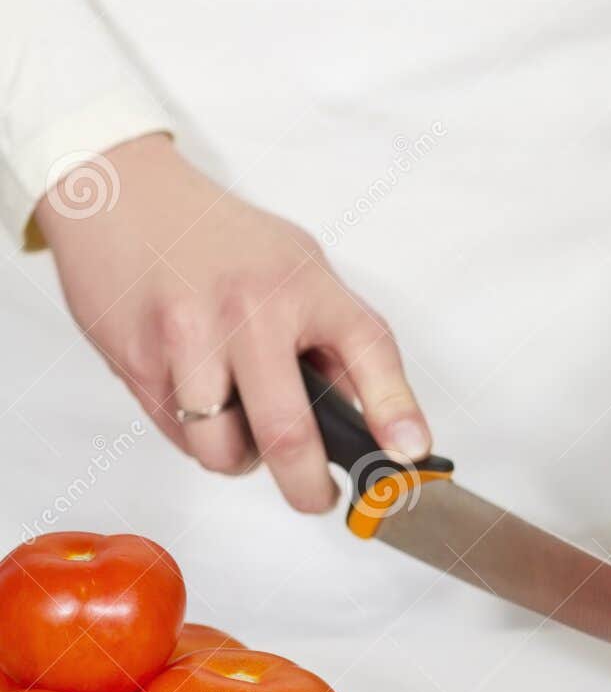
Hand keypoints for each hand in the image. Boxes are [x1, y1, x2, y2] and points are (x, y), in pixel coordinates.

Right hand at [36, 134, 429, 511]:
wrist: (120, 195)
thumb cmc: (217, 236)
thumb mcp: (296, 266)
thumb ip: (332, 336)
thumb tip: (372, 418)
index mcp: (303, 284)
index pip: (369, 350)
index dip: (397, 411)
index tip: (408, 455)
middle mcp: (250, 310)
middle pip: (289, 434)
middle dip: (309, 489)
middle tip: (318, 497)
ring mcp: (190, 338)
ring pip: (223, 451)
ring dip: (238, 457)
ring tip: (239, 423)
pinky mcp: (139, 361)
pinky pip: (178, 435)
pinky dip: (194, 432)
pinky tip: (194, 389)